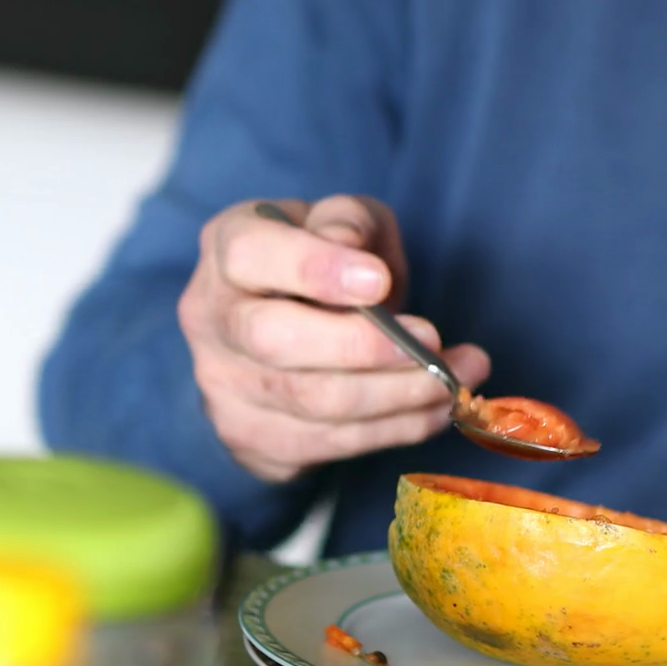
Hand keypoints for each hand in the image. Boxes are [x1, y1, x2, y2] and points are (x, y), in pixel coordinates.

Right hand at [178, 196, 490, 481]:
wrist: (290, 327)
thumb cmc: (326, 265)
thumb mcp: (343, 222)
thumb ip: (348, 224)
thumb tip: (351, 251)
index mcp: (228, 248)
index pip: (252, 255)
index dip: (315, 270)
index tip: (379, 282)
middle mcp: (211, 317)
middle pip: (273, 341)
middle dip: (362, 348)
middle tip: (431, 342)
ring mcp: (224, 384)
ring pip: (309, 402)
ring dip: (397, 396)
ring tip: (455, 378)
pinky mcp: (252, 437)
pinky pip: (327, 443)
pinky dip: (394, 429)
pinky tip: (435, 410)